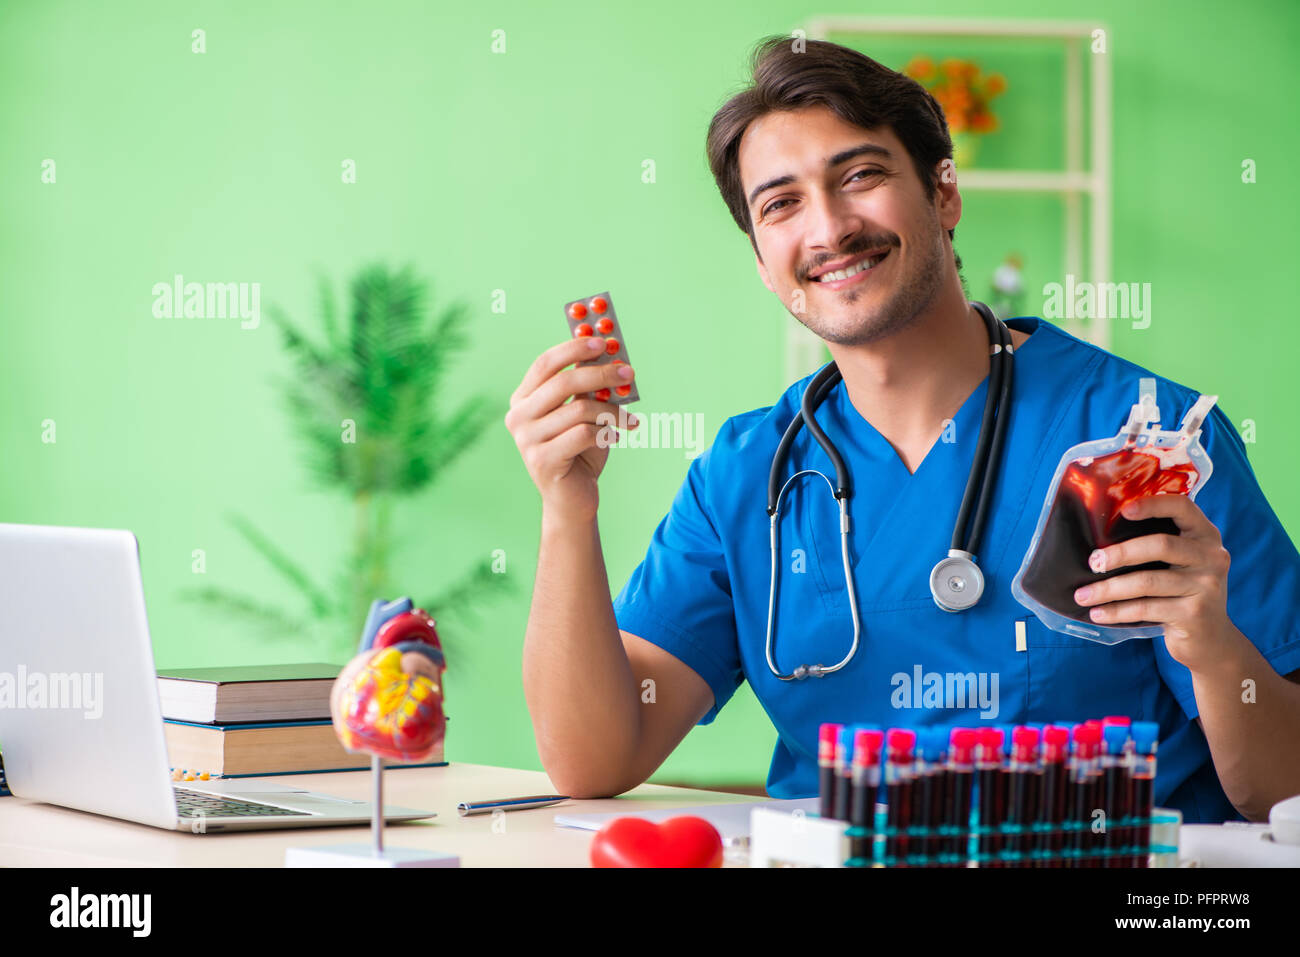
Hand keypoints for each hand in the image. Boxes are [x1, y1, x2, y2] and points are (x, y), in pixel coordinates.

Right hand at [505, 336, 639, 522]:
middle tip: (628, 372)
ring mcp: (527, 440)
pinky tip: (615, 438)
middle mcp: (518, 417)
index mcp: (523, 399)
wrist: (572, 500)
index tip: (603, 341)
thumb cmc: (579, 451)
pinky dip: (606, 434)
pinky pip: (583, 434)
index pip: (545, 363)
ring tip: (627, 420)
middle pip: (564, 382)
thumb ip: (587, 387)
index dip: (574, 349)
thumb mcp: (582, 414)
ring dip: (611, 411)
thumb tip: (608, 352)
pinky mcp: (542, 460)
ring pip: (579, 409)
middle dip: (601, 373)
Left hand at [1071, 492, 1237, 669]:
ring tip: (1082, 595)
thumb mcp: (1180, 564)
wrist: (1211, 640)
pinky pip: (1145, 609)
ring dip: (1108, 589)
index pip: (1183, 507)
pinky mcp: (1195, 614)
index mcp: (1205, 536)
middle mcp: (1212, 557)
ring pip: (1147, 582)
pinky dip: (1116, 611)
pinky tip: (1098, 613)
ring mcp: (1206, 586)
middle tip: (1093, 563)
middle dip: (1120, 553)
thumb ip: (1157, 545)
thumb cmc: (1182, 593)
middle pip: (1161, 545)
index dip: (1154, 504)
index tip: (1123, 509)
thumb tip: (1099, 536)